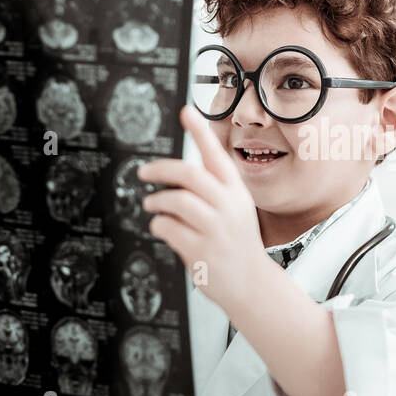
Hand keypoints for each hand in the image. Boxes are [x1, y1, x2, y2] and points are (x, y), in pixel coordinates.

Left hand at [139, 104, 267, 314]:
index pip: (216, 154)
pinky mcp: (200, 250)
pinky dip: (159, 225)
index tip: (186, 111)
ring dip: (156, 201)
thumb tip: (177, 171)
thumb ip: (212, 189)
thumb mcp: (235, 208)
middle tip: (144, 172)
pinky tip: (162, 227)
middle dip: (160, 169)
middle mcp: (227, 206)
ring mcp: (214, 228)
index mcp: (235, 191)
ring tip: (151, 205)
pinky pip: (168, 228)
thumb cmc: (238, 243)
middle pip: (188, 174)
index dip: (200, 131)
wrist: (251, 283)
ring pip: (175, 200)